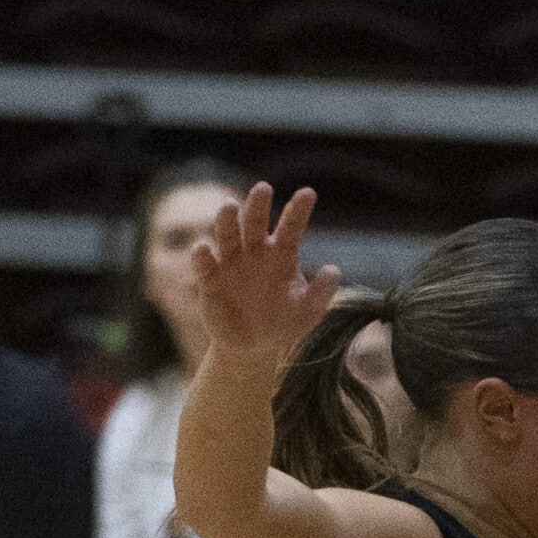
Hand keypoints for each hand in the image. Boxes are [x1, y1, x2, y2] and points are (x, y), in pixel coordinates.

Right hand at [192, 182, 339, 367]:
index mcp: (281, 255)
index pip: (291, 228)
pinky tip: (203, 249)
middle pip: (255, 222)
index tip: (309, 193)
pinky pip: (205, 265)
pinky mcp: (210, 279)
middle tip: (264, 189)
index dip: (298, 211)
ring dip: (227, 220)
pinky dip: (203, 256)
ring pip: (227, 234)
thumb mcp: (306, 314)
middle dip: (258, 205)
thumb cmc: (283, 325)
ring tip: (230, 206)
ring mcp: (230, 262)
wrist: (253, 348)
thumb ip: (320, 294)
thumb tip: (334, 270)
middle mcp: (254, 251)